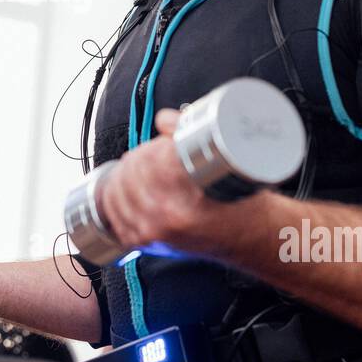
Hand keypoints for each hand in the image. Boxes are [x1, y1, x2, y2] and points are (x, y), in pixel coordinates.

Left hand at [95, 109, 245, 258]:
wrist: (247, 237)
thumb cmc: (241, 203)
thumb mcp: (226, 163)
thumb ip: (191, 135)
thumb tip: (164, 119)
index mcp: (183, 202)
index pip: (149, 160)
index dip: (154, 146)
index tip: (165, 143)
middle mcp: (164, 219)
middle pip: (130, 173)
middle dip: (138, 156)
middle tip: (152, 151)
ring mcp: (152, 233)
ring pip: (117, 193)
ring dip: (123, 175)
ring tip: (137, 166)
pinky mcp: (146, 242)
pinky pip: (114, 217)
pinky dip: (113, 201)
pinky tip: (118, 190)